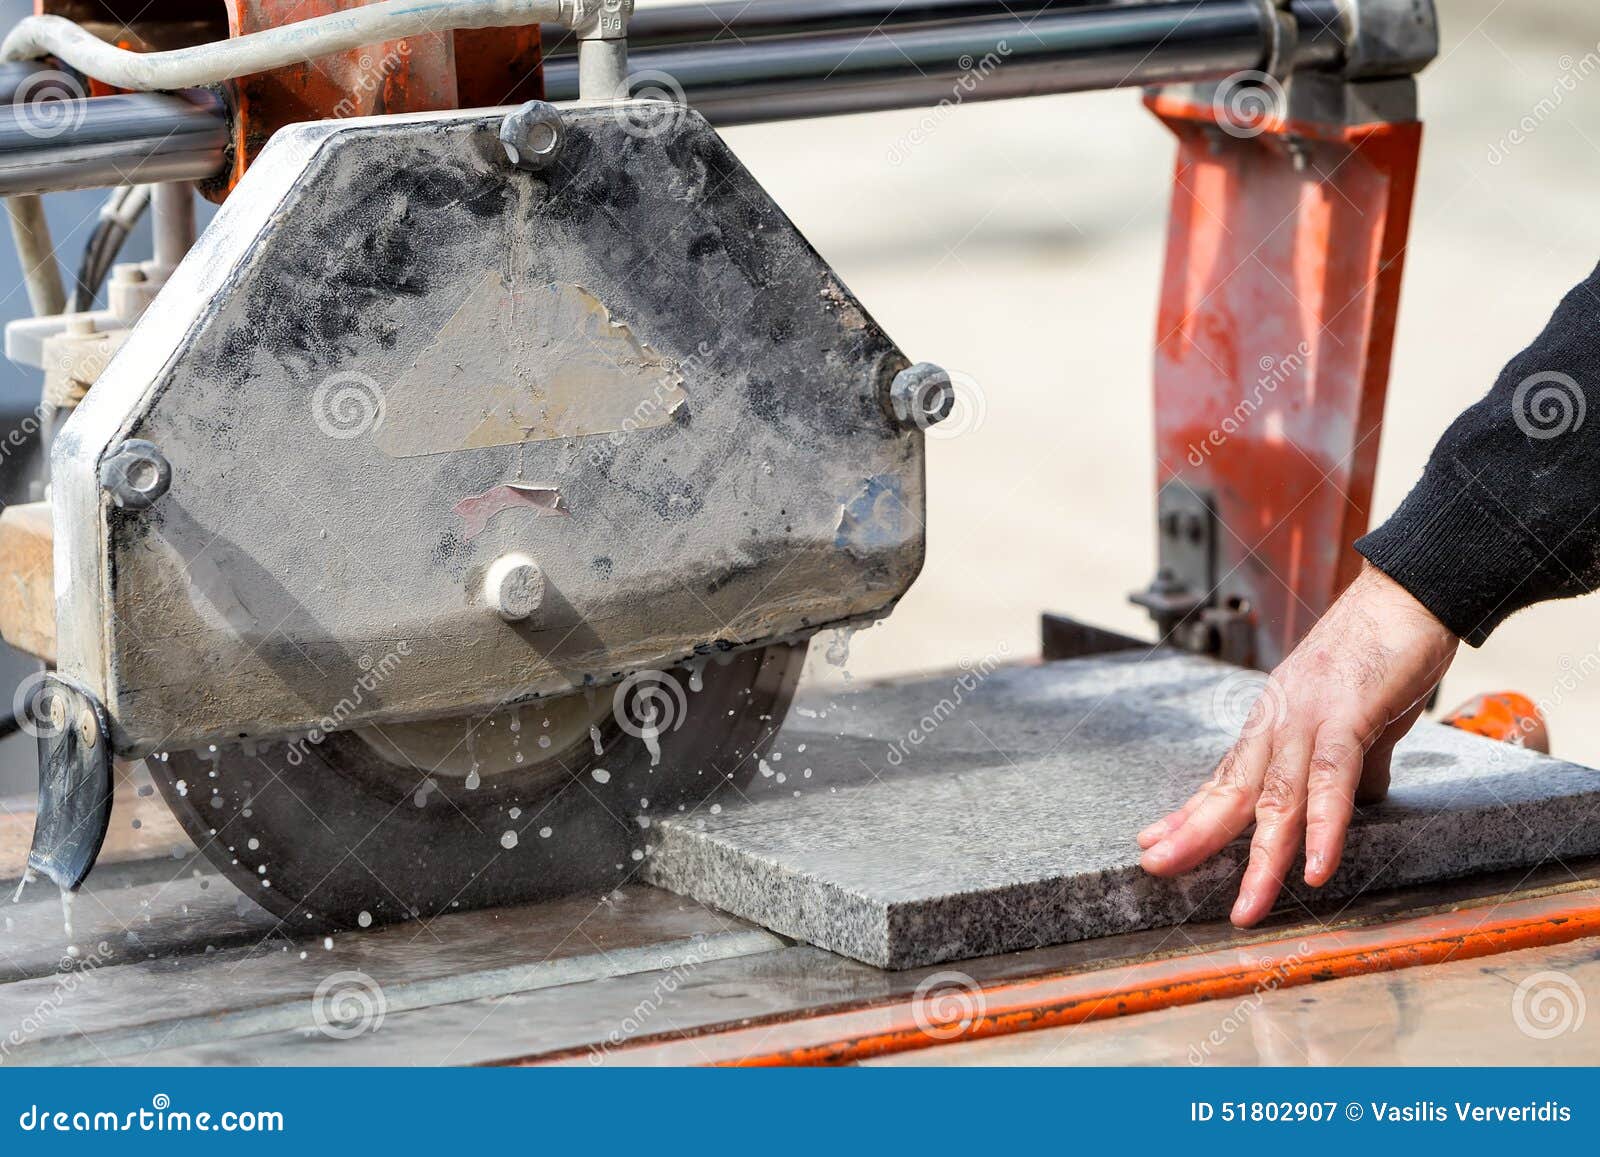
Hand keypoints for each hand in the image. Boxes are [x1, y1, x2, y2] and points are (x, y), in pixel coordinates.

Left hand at [1137, 563, 1460, 926]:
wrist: (1410, 592)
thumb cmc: (1384, 650)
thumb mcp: (1361, 717)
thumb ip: (1353, 761)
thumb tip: (1360, 799)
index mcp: (1276, 721)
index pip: (1226, 777)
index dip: (1191, 814)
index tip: (1154, 844)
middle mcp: (1280, 720)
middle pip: (1232, 790)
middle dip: (1194, 837)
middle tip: (1156, 869)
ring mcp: (1310, 716)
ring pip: (1276, 798)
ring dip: (1261, 858)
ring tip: (1245, 907)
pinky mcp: (1350, 714)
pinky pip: (1330, 780)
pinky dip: (1323, 827)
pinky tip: (1314, 868)